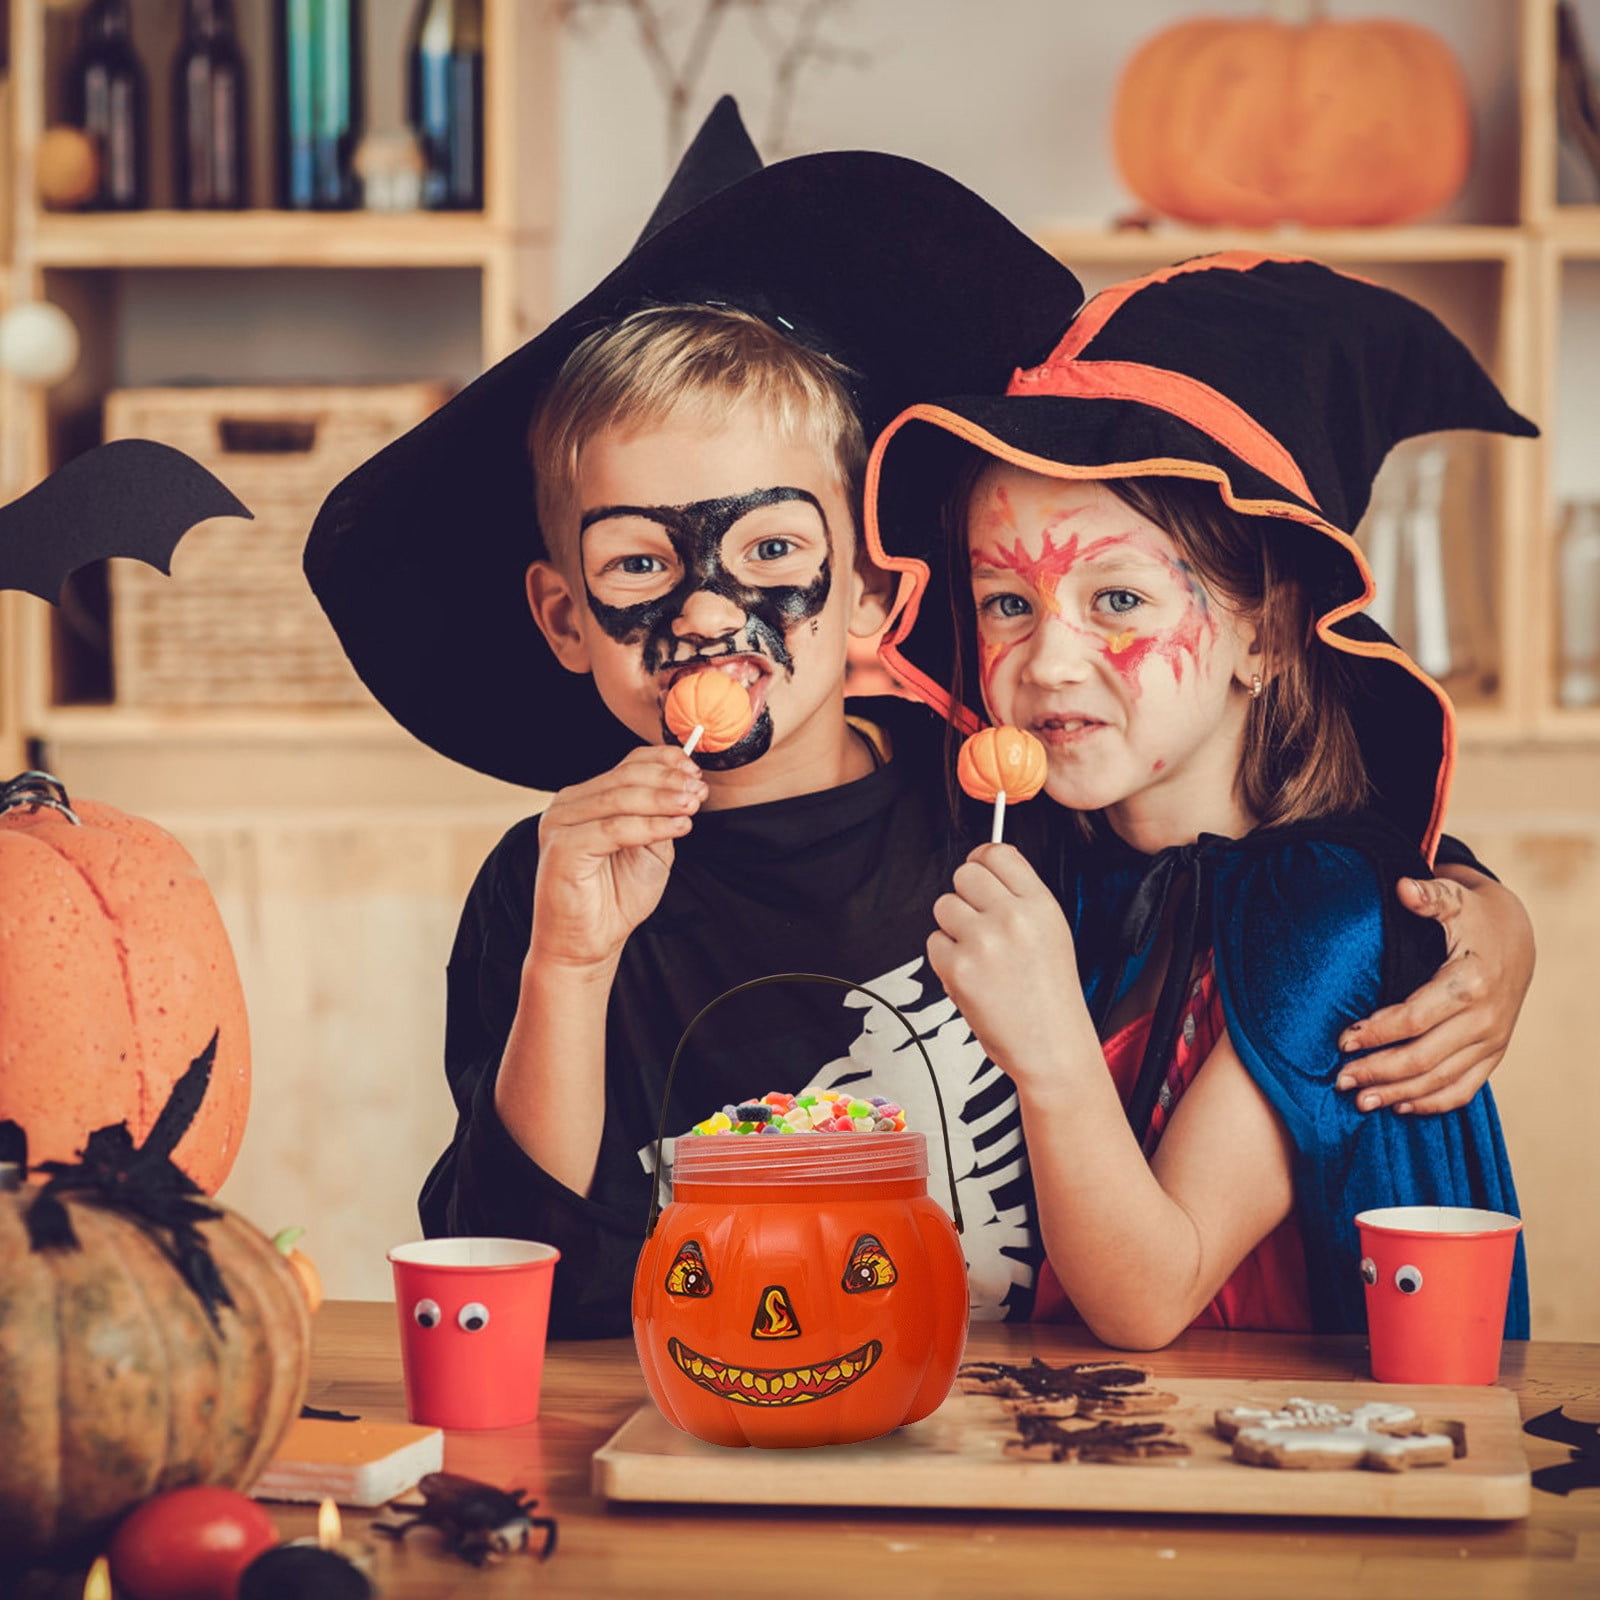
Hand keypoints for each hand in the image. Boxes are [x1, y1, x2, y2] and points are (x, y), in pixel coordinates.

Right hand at [529, 745, 707, 972]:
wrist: (589, 942)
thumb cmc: (616, 897)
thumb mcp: (650, 848)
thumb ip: (661, 816)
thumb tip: (688, 785)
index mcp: (587, 798)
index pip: (629, 764)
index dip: (666, 763)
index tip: (697, 774)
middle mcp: (568, 804)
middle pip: (625, 777)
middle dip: (669, 781)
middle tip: (698, 792)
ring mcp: (561, 823)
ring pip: (620, 799)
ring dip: (663, 800)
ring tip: (692, 806)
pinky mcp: (562, 847)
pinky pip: (613, 828)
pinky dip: (650, 826)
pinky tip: (678, 828)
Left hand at [926, 843, 1092, 1087]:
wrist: (1052, 1046)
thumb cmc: (1051, 993)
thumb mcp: (1053, 931)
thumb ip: (1020, 897)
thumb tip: (983, 865)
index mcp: (1040, 904)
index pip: (997, 853)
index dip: (981, 861)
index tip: (979, 874)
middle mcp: (1012, 917)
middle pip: (963, 874)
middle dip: (965, 896)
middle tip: (977, 923)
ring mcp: (983, 942)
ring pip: (944, 906)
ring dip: (952, 928)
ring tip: (978, 955)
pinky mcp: (958, 969)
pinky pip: (933, 942)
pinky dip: (945, 959)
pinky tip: (971, 977)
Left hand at [1336, 870, 1534, 1114]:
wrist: (1518, 935)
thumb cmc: (1474, 916)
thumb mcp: (1456, 898)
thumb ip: (1429, 895)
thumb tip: (1402, 887)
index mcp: (1469, 983)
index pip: (1414, 1019)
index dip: (1376, 1032)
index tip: (1341, 1041)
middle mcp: (1484, 1018)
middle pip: (1424, 1058)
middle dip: (1379, 1071)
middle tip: (1339, 1081)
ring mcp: (1492, 1040)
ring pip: (1441, 1080)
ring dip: (1399, 1094)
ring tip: (1360, 1102)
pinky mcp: (1495, 1052)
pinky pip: (1466, 1089)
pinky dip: (1434, 1103)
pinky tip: (1401, 1107)